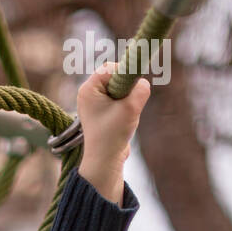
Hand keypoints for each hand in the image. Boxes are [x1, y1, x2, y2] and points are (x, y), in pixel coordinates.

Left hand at [76, 61, 150, 203]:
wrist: (104, 162)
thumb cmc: (112, 135)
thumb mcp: (131, 108)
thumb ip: (141, 90)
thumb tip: (143, 82)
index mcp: (88, 89)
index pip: (110, 68)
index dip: (124, 75)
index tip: (131, 89)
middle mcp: (88, 94)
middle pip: (115, 78)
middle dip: (126, 90)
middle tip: (126, 107)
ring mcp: (95, 104)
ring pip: (120, 90)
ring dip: (127, 101)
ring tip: (122, 118)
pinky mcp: (102, 113)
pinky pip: (119, 101)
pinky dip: (125, 109)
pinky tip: (122, 122)